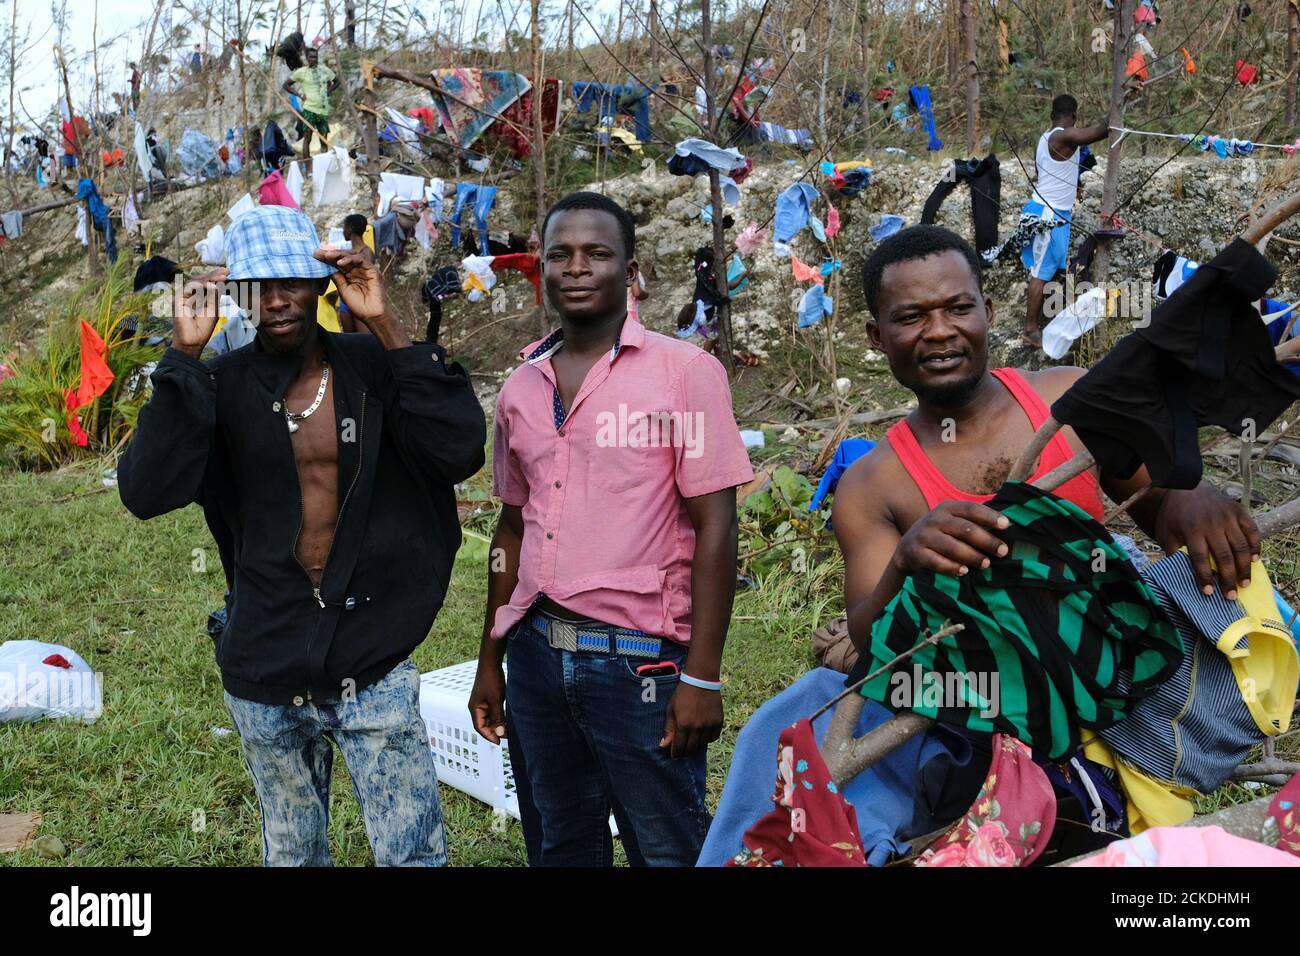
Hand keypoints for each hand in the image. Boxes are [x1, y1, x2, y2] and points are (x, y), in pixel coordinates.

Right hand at [172, 267, 227, 356]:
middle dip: (213, 275)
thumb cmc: (203, 328)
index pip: (206, 283)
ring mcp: (183, 297)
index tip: (228, 272)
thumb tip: (218, 282)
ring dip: (209, 278)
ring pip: (195, 281)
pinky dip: (200, 285)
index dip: (216, 277)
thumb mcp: (213, 309)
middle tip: (225, 271)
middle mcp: (189, 295)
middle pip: (200, 280)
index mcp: (198, 297)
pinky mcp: (177, 300)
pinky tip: (211, 285)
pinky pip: (188, 288)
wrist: (193, 341)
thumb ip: (214, 296)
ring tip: (221, 278)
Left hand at [314, 246, 390, 326]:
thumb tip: (326, 266)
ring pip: (351, 256)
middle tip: (318, 252)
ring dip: (339, 254)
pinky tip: (340, 262)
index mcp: (349, 275)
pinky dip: (350, 259)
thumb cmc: (358, 306)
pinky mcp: (373, 270)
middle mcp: (357, 270)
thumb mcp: (343, 290)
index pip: (337, 263)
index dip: (326, 259)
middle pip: (343, 258)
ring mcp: (365, 270)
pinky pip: (361, 260)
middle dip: (330, 254)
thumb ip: (337, 277)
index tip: (314, 255)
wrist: (371, 315)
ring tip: (327, 255)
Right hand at [469, 663, 506, 743]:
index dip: (489, 736)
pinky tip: (508, 720)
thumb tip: (499, 733)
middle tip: (508, 736)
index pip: (480, 727)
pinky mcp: (489, 699)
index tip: (499, 742)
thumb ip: (497, 716)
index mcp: (474, 708)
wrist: (491, 663)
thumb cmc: (491, 679)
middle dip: (495, 731)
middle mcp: (477, 707)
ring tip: (509, 730)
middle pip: (485, 725)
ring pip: (490, 719)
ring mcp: (483, 703)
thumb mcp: (496, 699)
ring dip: (498, 725)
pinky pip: (494, 712)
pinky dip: (500, 717)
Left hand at [660, 683, 722, 757]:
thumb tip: (664, 745)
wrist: (701, 680)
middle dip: (685, 752)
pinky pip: (714, 737)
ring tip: (692, 743)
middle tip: (683, 751)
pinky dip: (708, 739)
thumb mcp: (671, 709)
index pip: (679, 748)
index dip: (676, 754)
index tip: (674, 755)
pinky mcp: (718, 722)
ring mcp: (709, 725)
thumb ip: (668, 728)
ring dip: (696, 746)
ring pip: (703, 745)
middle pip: (691, 749)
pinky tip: (703, 735)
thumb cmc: (682, 694)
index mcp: (683, 725)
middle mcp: (697, 728)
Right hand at [891, 500, 1009, 578]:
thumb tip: (1007, 530)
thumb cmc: (941, 536)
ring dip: (972, 556)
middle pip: (964, 529)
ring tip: (986, 564)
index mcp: (946, 508)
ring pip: (952, 547)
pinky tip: (964, 572)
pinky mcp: (915, 554)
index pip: (971, 509)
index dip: (989, 516)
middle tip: (1003, 551)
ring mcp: (923, 536)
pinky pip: (936, 562)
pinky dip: (951, 567)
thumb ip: (974, 524)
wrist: (906, 550)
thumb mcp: (952, 524)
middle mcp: (934, 519)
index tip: (1006, 525)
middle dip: (986, 540)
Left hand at [1154, 484, 1259, 599]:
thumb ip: (1174, 553)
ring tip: (1244, 584)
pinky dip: (1255, 546)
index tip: (1208, 593)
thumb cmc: (1174, 515)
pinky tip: (1254, 560)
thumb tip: (1178, 576)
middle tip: (1231, 596)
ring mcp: (1228, 516)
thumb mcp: (1166, 533)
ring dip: (1244, 567)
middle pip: (1224, 556)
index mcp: (1192, 530)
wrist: (1186, 487)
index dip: (1204, 577)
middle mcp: (1212, 523)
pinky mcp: (1239, 511)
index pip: (1200, 558)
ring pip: (1241, 546)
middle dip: (1228, 578)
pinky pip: (1252, 531)